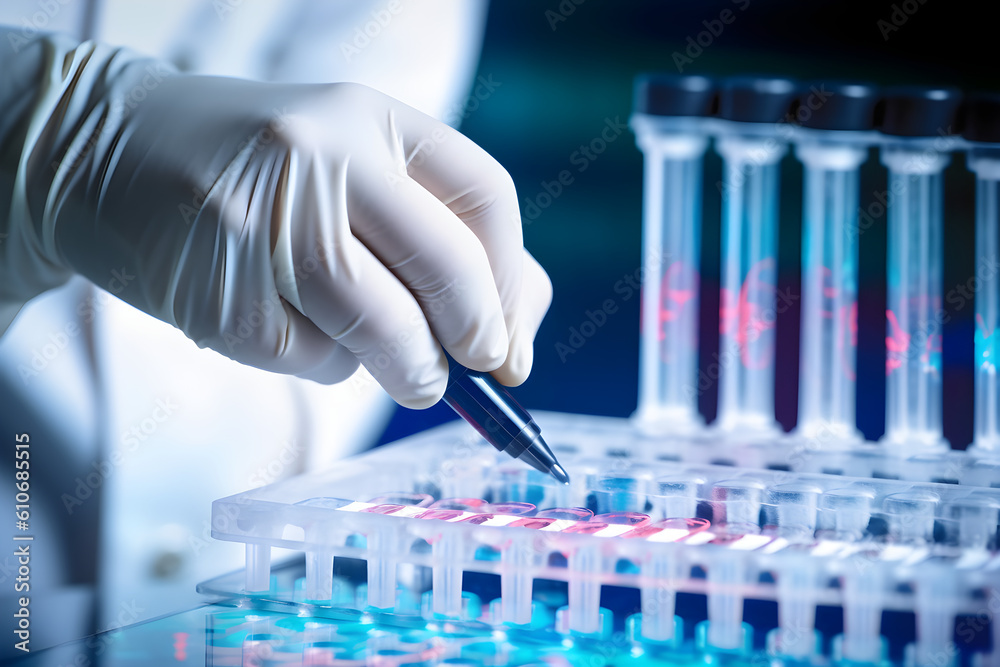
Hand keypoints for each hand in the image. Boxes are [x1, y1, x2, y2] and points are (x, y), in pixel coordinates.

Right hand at [1, 38, 550, 407]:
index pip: (485, 197)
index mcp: (371, 116)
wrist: (108, 157)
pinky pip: (315, 360)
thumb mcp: (352, 167)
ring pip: (386, 328)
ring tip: (409, 374)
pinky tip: (301, 333)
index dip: (512, 280)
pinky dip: (330, 367)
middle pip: (446, 267)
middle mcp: (323, 156)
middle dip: (476, 337)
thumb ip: (434, 230)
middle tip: (476, 369)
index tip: (510, 338)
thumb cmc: (258, 174)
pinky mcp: (223, 296)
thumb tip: (514, 331)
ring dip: (413, 371)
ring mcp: (267, 226)